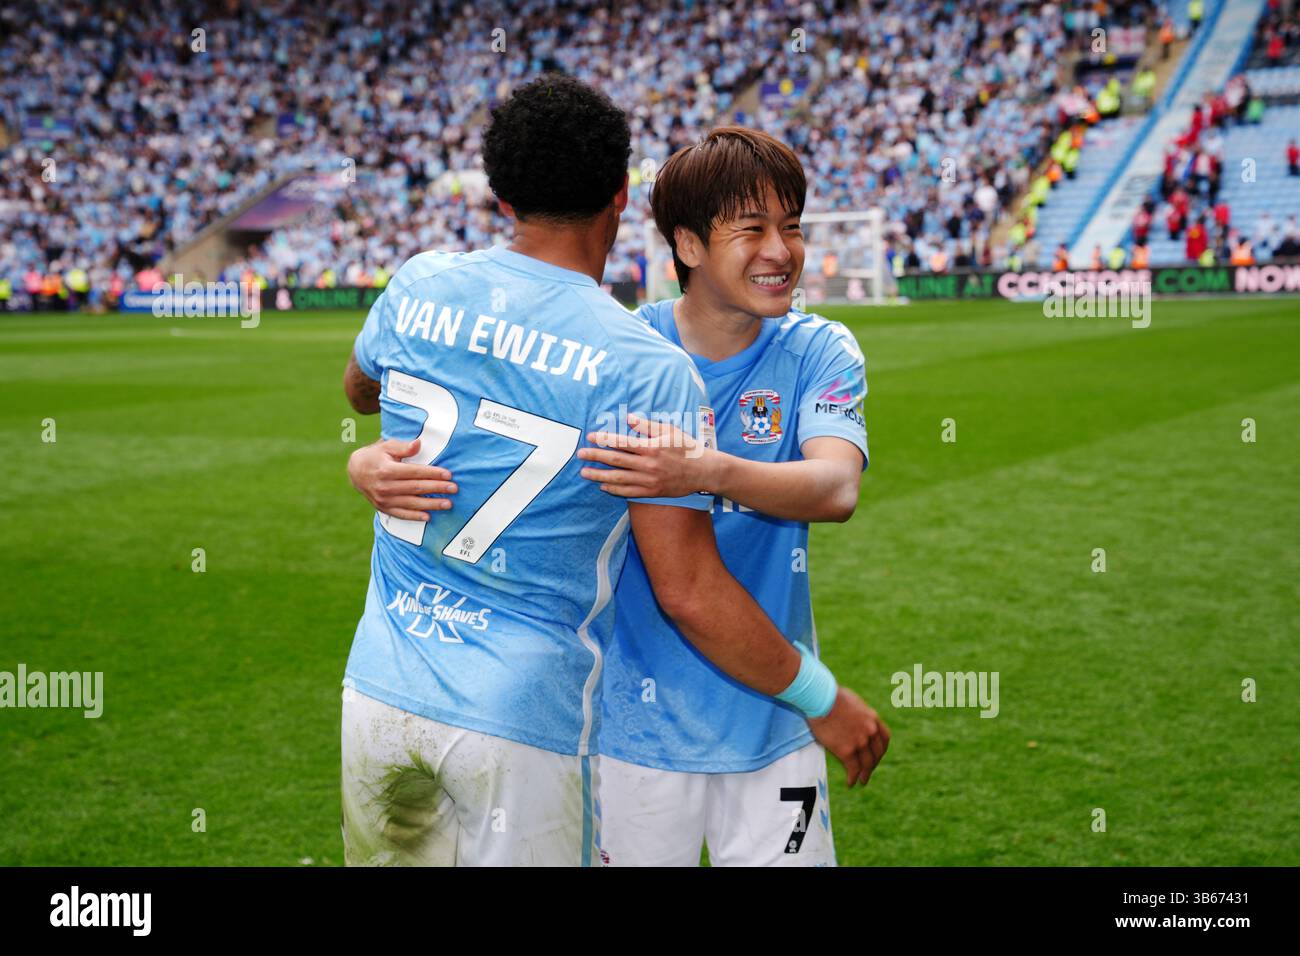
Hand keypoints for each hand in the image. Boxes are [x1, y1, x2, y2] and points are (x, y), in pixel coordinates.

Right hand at [347, 438, 456, 520]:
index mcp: (387, 469)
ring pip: (411, 503)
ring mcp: (383, 499)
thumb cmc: (376, 456)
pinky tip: (428, 517)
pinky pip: (401, 514)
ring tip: (448, 504)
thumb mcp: (386, 446)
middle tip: (454, 489)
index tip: (448, 475)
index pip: (414, 472)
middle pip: (416, 488)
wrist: (355, 471)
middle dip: (437, 488)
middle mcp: (385, 486)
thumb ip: (403, 447)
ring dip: (431, 504)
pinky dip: (414, 516)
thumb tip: (418, 443)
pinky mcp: (383, 507)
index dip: (432, 473)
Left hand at [576, 414, 716, 497]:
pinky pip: (629, 492)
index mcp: (651, 447)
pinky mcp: (652, 491)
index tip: (591, 437)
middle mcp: (648, 465)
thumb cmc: (687, 447)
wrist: (703, 471)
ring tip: (584, 472)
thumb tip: (630, 418)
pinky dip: (614, 489)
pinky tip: (603, 485)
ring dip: (599, 475)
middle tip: (580, 454)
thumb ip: (648, 426)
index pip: (622, 442)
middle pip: (616, 461)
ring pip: (619, 478)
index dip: (604, 439)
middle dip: (595, 457)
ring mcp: (649, 480)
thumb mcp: (669, 431)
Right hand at [806, 687, 890, 787]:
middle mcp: (870, 732)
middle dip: (873, 764)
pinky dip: (853, 778)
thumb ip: (858, 714)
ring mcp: (859, 742)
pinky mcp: (846, 750)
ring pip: (866, 764)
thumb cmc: (831, 696)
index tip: (877, 756)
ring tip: (862, 781)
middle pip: (877, 754)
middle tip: (868, 771)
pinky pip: (853, 769)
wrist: (820, 698)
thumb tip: (854, 719)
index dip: (881, 750)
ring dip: (865, 775)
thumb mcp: (853, 702)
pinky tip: (850, 782)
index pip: (884, 739)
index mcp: (873, 718)